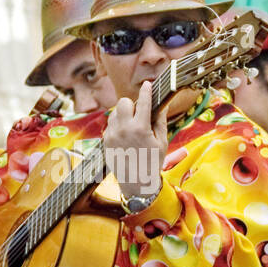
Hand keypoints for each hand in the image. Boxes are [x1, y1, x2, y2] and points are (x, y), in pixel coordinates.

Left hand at [104, 80, 166, 203]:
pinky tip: (125, 136)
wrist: (136, 182)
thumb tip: (162, 106)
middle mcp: (124, 128)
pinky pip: (110, 124)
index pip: (143, 102)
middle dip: (131, 103)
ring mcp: (112, 134)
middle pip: (123, 102)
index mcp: (140, 128)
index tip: (148, 84)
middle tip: (138, 111)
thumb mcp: (162, 143)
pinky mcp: (105, 139)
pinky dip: (118, 125)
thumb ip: (160, 122)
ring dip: (123, 114)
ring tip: (132, 126)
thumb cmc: (152, 162)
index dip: (146, 91)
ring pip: (114, 112)